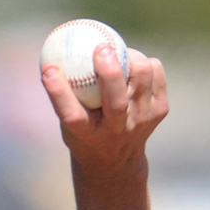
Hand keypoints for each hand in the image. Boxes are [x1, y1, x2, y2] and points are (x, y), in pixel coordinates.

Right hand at [42, 44, 168, 180]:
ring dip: (130, 57)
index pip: (70, 114)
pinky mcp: (160, 111)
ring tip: (119, 52)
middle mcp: (114, 130)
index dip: (58, 90)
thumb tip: (50, 55)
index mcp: (85, 134)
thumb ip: (64, 95)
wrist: (114, 161)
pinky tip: (133, 63)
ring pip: (142, 78)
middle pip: (116, 101)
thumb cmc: (82, 131)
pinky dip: (145, 62)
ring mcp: (141, 121)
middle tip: (101, 47)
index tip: (49, 68)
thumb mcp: (66, 122)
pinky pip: (156, 73)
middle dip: (109, 72)